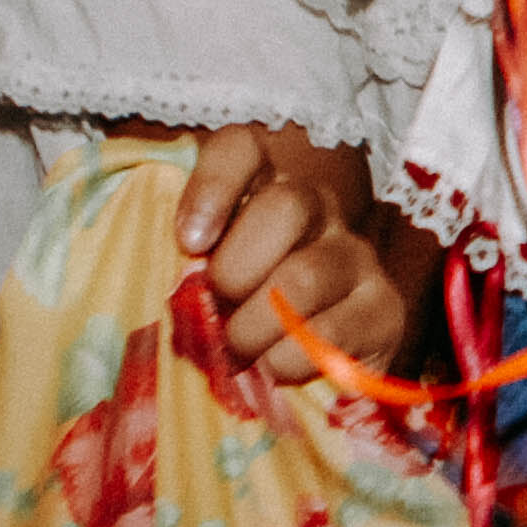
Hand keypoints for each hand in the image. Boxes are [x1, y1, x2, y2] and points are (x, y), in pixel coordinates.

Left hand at [175, 125, 411, 389]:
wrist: (306, 377)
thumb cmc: (233, 322)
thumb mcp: (195, 284)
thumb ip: (175, 266)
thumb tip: (142, 266)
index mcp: (261, 190)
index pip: (242, 148)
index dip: (213, 185)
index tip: (189, 241)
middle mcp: (317, 212)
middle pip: (286, 205)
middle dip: (237, 267)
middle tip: (217, 306)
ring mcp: (356, 257)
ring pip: (306, 275)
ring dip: (256, 325)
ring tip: (239, 351)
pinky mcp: (384, 309)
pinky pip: (333, 330)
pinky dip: (290, 359)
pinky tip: (276, 369)